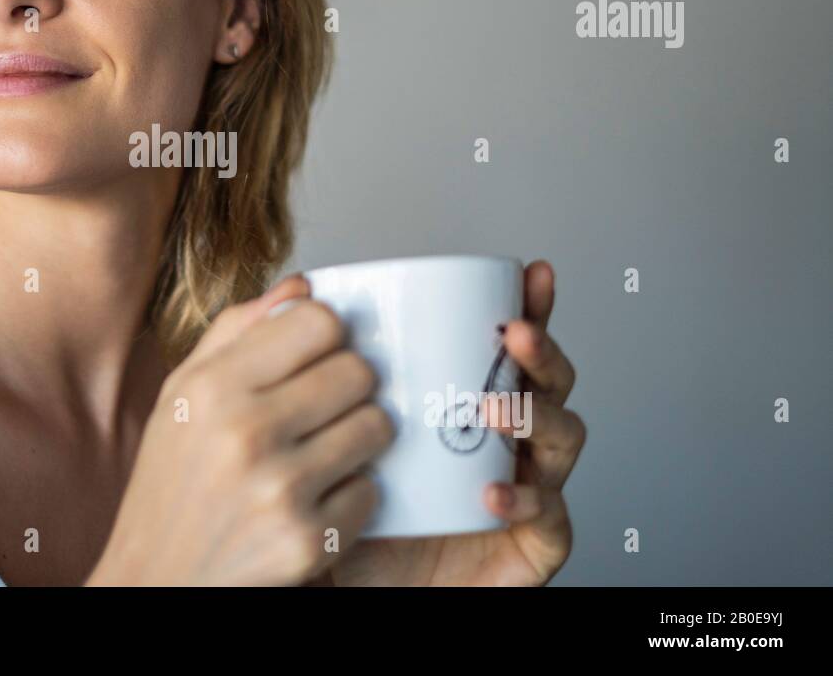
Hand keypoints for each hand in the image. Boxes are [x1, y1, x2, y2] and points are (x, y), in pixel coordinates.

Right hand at [87, 275, 393, 585]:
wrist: (156, 581)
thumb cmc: (171, 483)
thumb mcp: (182, 395)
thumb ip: (237, 332)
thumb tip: (304, 287)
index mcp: (212, 386)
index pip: (320, 321)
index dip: (327, 334)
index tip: (317, 354)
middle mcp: (246, 432)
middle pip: (358, 371)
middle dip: (349, 385)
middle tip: (323, 406)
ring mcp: (281, 490)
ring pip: (377, 427)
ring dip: (358, 437)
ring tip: (320, 451)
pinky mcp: (310, 541)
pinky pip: (372, 491)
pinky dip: (352, 495)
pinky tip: (313, 499)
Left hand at [329, 260, 584, 585]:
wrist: (346, 587)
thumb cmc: (339, 512)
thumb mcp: (315, 430)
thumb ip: (303, 363)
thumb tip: (297, 289)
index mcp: (466, 403)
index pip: (505, 347)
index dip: (527, 307)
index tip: (525, 273)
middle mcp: (504, 440)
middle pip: (548, 382)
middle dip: (542, 351)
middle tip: (514, 332)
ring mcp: (525, 489)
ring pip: (563, 439)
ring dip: (538, 417)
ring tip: (498, 410)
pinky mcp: (530, 545)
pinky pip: (550, 518)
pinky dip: (526, 500)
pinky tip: (491, 492)